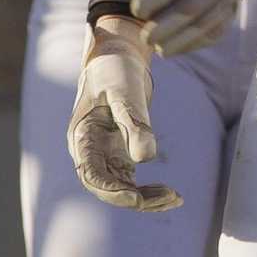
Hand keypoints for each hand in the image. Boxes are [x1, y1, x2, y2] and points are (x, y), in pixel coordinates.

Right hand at [66, 22, 180, 210]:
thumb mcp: (125, 93)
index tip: (136, 197)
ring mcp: (103, 155)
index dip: (111, 190)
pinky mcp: (119, 153)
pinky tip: (169, 194)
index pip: (90, 174)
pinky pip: (130, 181)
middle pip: (106, 187)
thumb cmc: (116, 71)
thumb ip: (134, 123)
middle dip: (135, 199)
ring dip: (144, 198)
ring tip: (175, 199)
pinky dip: (148, 189)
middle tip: (170, 198)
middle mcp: (89, 152)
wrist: (117, 58)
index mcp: (81, 138)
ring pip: (119, 188)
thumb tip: (145, 159)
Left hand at [126, 0, 256, 55]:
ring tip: (157, 48)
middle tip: (144, 37)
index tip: (135, 9)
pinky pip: (220, 27)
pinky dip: (197, 41)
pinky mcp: (236, 0)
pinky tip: (175, 47)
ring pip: (211, 20)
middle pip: (199, 2)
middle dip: (170, 24)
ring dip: (183, 38)